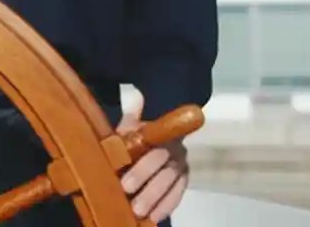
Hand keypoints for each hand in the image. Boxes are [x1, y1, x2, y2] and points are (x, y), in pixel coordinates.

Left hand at [117, 97, 189, 221]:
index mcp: (163, 139)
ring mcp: (181, 169)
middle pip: (163, 174)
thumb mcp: (130, 129)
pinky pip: (177, 196)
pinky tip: (155, 218)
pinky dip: (166, 207)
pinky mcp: (183, 183)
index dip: (142, 171)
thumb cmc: (135, 138)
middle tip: (132, 204)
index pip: (155, 155)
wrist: (149, 145)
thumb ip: (131, 119)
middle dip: (147, 190)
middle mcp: (176, 154)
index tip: (126, 185)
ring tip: (139, 213)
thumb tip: (135, 95)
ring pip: (170, 187)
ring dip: (156, 201)